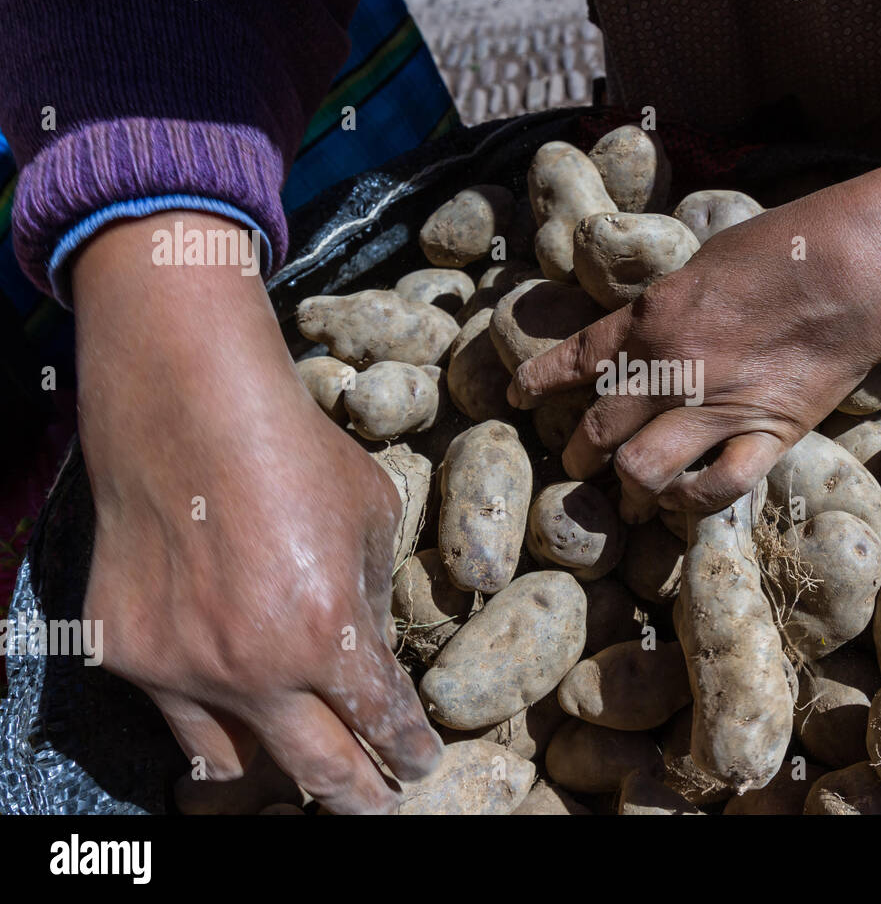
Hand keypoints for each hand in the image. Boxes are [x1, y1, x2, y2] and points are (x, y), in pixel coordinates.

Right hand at [73, 212, 440, 813]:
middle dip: (359, 797)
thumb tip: (373, 653)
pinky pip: (175, 710)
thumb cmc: (296, 452)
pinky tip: (230, 693)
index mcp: (329, 634)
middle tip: (379, 804)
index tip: (421, 762)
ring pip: (235, 762)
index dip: (409, 749)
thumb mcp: (373, 519)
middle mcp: (254, 667)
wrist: (189, 409)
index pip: (382, 721)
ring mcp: (182, 668)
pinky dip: (209, 710)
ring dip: (277, 771)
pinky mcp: (126, 653)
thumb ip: (374, 599)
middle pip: (319, 773)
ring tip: (302, 770)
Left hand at [507, 159, 880, 519]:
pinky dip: (692, 500)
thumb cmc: (785, 248)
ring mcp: (716, 409)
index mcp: (652, 318)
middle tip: (573, 464)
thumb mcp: (706, 261)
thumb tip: (646, 326)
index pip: (577, 358)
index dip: (540, 380)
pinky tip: (685, 496)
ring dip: (626, 487)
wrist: (854, 271)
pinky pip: (713, 491)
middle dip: (576, 454)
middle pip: (597, 429)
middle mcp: (671, 369)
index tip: (520, 394)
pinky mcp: (764, 436)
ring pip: (641, 471)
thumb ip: (668, 302)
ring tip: (626, 496)